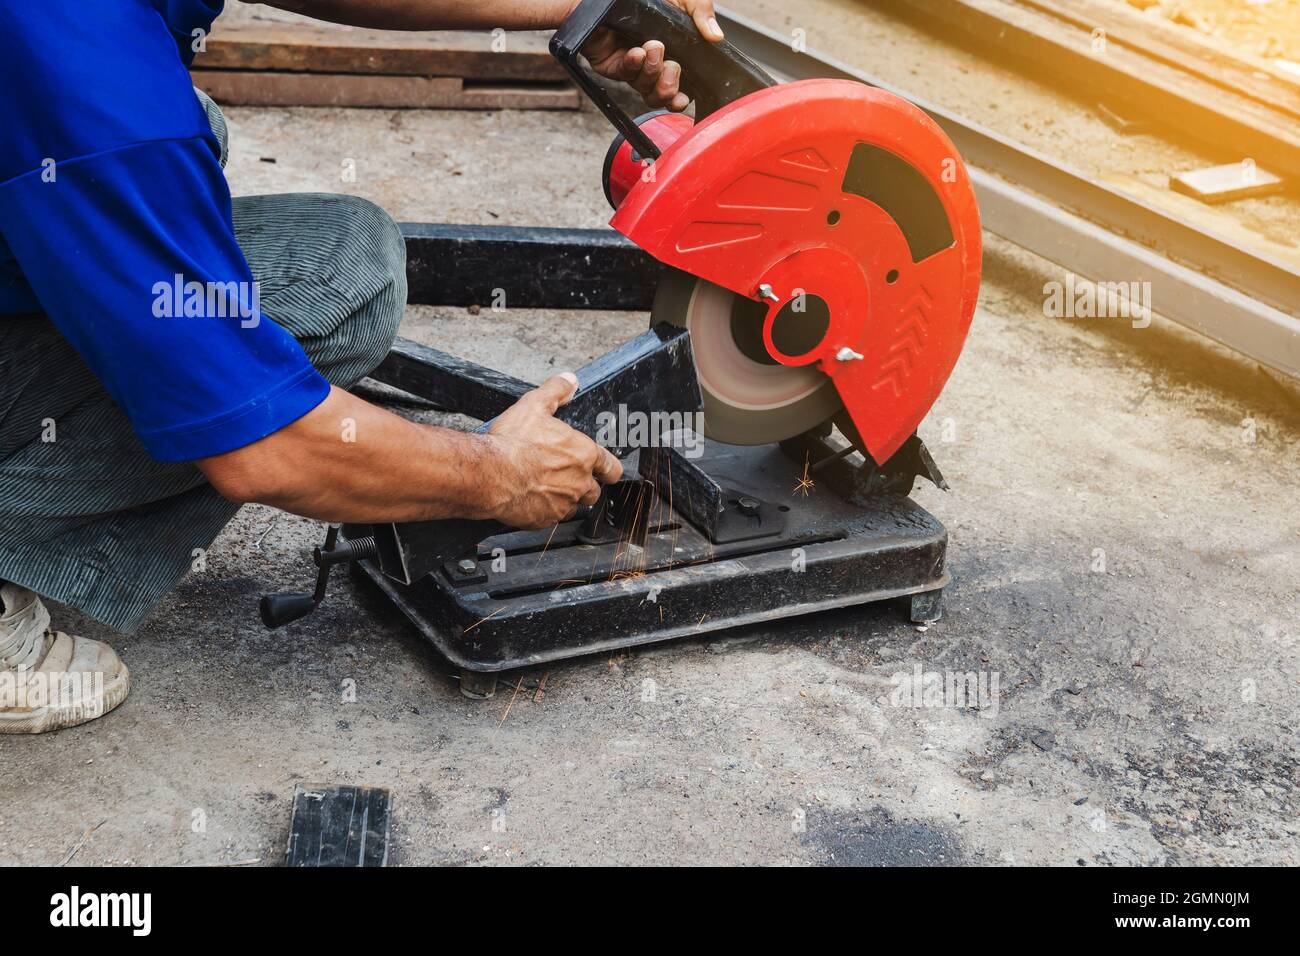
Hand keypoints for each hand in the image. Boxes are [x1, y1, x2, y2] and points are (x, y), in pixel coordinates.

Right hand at [484, 373, 623, 528]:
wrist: (490, 473)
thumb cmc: (513, 442)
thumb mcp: (534, 405)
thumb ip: (555, 391)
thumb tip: (570, 381)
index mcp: (583, 455)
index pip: (611, 467)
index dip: (609, 469)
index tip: (607, 471)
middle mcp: (578, 482)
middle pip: (593, 491)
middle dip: (585, 486)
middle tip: (567, 477)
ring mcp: (563, 504)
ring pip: (572, 506)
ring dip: (564, 499)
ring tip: (546, 488)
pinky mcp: (545, 520)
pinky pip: (550, 518)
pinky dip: (543, 510)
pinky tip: (530, 499)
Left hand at [580, 0, 723, 111]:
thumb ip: (702, 13)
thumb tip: (717, 37)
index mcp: (671, 56)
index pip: (677, 89)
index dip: (679, 99)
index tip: (683, 99)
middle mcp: (650, 66)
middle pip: (659, 95)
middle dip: (668, 87)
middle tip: (672, 66)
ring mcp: (630, 66)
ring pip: (643, 87)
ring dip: (652, 71)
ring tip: (653, 48)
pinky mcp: (610, 63)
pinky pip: (623, 73)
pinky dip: (632, 65)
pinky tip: (637, 53)